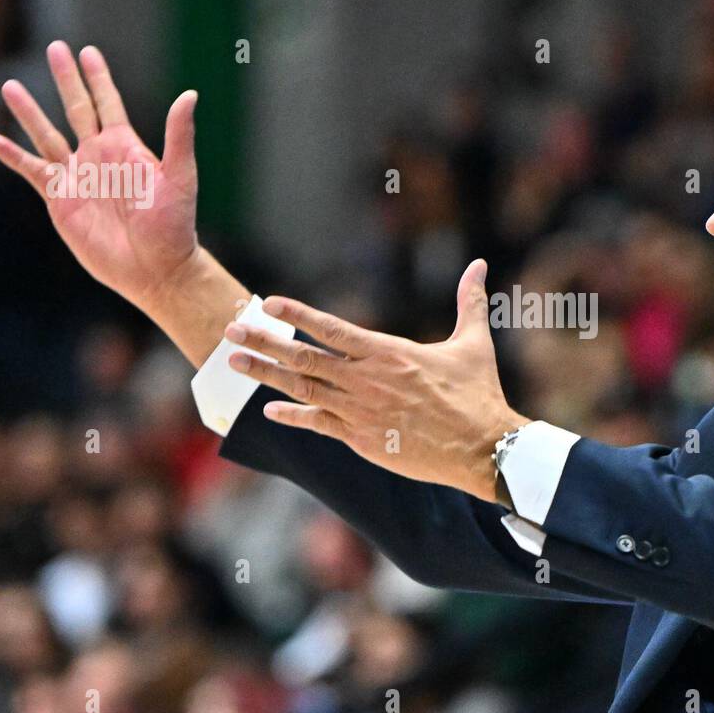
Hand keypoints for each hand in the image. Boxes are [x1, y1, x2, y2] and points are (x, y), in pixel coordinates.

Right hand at [0, 41, 200, 310]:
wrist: (155, 268)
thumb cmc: (174, 226)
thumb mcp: (179, 177)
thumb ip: (179, 136)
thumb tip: (190, 95)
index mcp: (126, 147)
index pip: (109, 103)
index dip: (98, 78)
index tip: (88, 52)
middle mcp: (99, 156)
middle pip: (78, 109)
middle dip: (66, 80)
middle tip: (55, 47)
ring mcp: (78, 177)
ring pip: (48, 135)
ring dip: (29, 112)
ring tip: (10, 86)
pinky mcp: (60, 200)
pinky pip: (33, 172)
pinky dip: (13, 156)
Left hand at [224, 260, 530, 500]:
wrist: (482, 447)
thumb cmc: (478, 394)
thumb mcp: (473, 343)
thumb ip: (470, 302)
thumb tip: (480, 265)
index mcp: (388, 353)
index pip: (332, 328)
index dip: (297, 315)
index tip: (269, 303)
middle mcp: (366, 380)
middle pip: (304, 356)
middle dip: (264, 341)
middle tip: (231, 329)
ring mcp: (360, 411)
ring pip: (303, 389)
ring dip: (266, 375)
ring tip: (233, 363)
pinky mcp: (363, 440)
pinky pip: (319, 425)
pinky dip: (293, 417)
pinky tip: (270, 412)